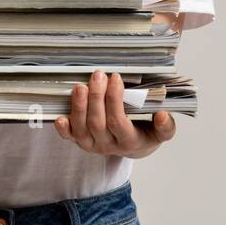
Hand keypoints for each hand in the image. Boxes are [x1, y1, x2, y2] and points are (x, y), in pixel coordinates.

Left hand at [53, 70, 176, 159]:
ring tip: (80, 86)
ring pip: (81, 129)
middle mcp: (108, 145)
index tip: (116, 79)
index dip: (114, 100)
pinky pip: (69, 137)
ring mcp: (92, 145)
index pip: (117, 121)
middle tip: (98, 76)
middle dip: (96, 97)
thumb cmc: (145, 134)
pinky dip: (63, 128)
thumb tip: (162, 115)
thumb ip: (165, 127)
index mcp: (129, 141)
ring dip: (79, 107)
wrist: (133, 148)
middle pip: (97, 123)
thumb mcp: (161, 133)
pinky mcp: (81, 142)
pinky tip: (60, 116)